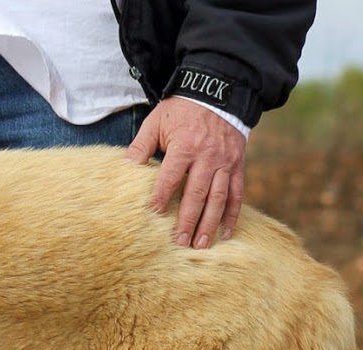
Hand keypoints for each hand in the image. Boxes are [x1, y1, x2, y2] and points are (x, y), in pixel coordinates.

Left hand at [126, 96, 247, 247]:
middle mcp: (207, 157)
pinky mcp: (238, 165)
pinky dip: (232, 214)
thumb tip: (124, 169)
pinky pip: (237, 193)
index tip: (153, 217)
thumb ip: (140, 146)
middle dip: (188, 220)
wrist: (218, 91)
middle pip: (196, 194)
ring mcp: (225, 163)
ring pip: (218, 198)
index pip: (170, 177)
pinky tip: (225, 233)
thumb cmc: (181, 109)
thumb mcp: (156, 122)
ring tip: (200, 245)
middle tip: (179, 243)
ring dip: (209, 223)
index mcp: (185, 146)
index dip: (161, 197)